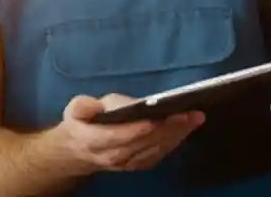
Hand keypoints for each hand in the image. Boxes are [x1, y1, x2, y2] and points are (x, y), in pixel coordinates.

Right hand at [49, 94, 205, 172]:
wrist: (81, 150)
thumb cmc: (83, 123)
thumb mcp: (76, 109)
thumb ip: (83, 107)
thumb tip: (91, 105)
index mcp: (94, 141)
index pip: (117, 137)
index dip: (136, 129)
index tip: (154, 119)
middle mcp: (113, 156)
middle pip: (142, 144)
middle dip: (166, 129)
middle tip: (188, 114)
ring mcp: (128, 163)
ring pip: (154, 150)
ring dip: (176, 135)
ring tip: (194, 118)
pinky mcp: (139, 164)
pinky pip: (159, 154)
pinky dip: (175, 141)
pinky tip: (188, 127)